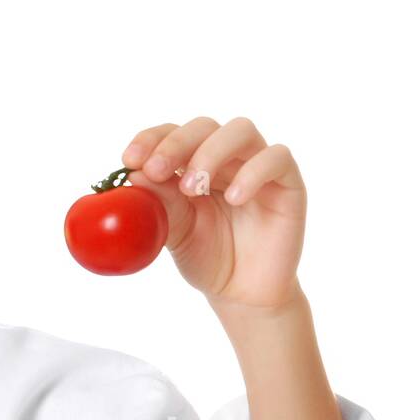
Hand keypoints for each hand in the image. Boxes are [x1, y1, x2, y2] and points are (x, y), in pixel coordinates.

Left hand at [121, 117, 306, 312]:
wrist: (242, 293)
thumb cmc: (206, 257)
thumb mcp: (173, 231)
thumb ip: (159, 202)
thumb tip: (135, 173)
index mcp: (193, 163)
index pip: (172, 133)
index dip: (151, 140)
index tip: (130, 160)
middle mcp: (226, 158)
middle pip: (204, 125)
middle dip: (175, 144)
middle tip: (157, 170)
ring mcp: (257, 167)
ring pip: (241, 130)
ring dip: (211, 152)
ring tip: (192, 188)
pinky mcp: (288, 183)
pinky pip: (277, 158)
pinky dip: (252, 172)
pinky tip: (234, 198)